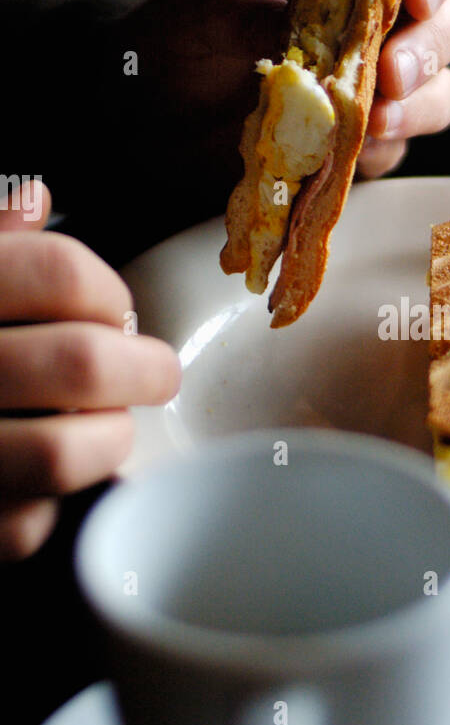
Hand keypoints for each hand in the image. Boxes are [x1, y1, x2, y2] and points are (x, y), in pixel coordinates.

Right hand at [0, 181, 180, 560]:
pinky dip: (45, 507)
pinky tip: (39, 481)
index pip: (55, 274)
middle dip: (143, 370)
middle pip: (79, 363)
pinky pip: (18, 526)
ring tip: (108, 429)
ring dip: (106, 441)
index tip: (115, 311)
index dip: (106, 291)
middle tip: (155, 373)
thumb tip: (33, 198)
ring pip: (59, 454)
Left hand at [118, 0, 449, 187]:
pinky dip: (384, 148)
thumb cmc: (175, 37)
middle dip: (432, 46)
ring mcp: (374, 81)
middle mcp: (374, 16)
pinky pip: (398, 146)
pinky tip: (351, 150)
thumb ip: (243, 11)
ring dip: (422, 103)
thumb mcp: (195, 9)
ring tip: (375, 121)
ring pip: (441, 88)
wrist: (146, 113)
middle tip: (390, 75)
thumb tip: (292, 31)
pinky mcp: (362, 140)